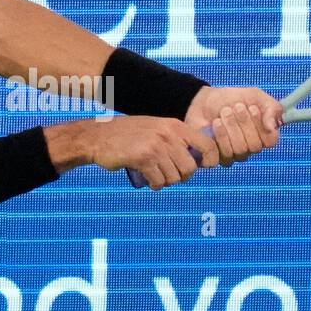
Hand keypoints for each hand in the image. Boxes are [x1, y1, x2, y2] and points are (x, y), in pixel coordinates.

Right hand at [88, 116, 220, 190]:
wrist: (99, 137)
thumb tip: (198, 161)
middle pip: (190, 168)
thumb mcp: (156, 128)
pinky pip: (159, 182)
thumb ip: (176, 139)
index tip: (204, 168)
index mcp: (175, 126)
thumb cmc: (128, 136)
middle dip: (182, 176)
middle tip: (169, 175)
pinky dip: (156, 185)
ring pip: (175, 177)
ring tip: (156, 176)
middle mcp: (168, 134)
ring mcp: (156, 146)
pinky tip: (149, 179)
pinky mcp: (143, 158)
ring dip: (166, 182)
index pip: (207, 144)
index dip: (211, 160)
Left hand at [184, 87, 281, 166]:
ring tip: (222, 114)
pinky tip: (214, 125)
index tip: (252, 108)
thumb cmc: (231, 99)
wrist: (203, 100)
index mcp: (263, 135)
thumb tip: (273, 127)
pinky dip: (219, 137)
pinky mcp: (217, 158)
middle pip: (255, 146)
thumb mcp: (255, 96)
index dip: (262, 126)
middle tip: (233, 108)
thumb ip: (271, 109)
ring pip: (239, 150)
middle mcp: (250, 147)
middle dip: (243, 123)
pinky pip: (223, 156)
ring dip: (230, 128)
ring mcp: (234, 155)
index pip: (271, 141)